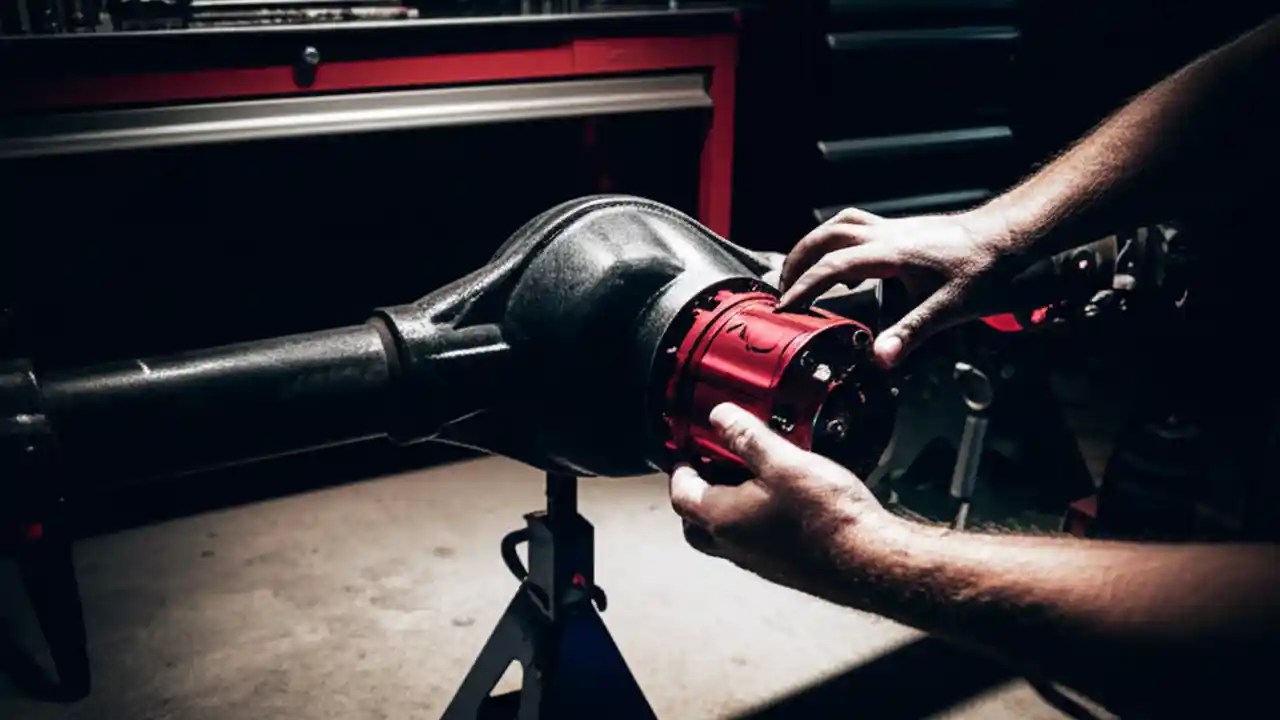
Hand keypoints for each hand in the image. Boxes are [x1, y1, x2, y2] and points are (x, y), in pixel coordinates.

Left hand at [669, 402, 906, 605]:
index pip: (682, 495)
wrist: (870, 561)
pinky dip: (753, 521)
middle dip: (696, 494)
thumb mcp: (784, 462)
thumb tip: (718, 416)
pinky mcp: (784, 567)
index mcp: (723, 520)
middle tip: (708, 467)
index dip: (680, 470)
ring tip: (747, 478)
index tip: (686, 450)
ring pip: (725, 535)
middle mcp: (735, 546)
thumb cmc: (826, 516)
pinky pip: (754, 543)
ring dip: (726, 508)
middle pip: (696, 523)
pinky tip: (780, 503)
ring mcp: (759, 561)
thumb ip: (747, 437)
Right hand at [778, 208, 1007, 367]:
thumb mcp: (948, 309)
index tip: (784, 307)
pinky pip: (857, 226)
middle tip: (783, 288)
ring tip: (802, 272)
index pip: (831, 267)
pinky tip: (847, 265)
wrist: (1012, 236)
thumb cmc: (985, 269)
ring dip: (814, 246)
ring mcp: (895, 228)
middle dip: (797, 262)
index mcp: (891, 253)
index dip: (803, 286)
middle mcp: (887, 234)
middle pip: (825, 237)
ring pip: (839, 225)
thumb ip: (909, 333)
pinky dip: (839, 241)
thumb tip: (879, 358)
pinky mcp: (904, 229)